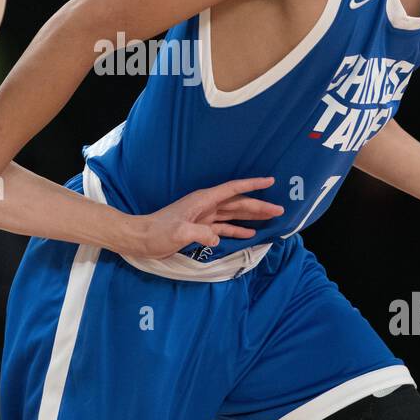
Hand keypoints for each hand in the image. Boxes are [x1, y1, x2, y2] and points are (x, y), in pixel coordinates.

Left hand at [117, 176, 282, 259]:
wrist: (139, 238)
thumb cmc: (156, 232)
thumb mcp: (177, 232)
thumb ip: (199, 233)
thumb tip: (217, 239)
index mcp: (202, 201)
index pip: (232, 189)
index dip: (251, 185)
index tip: (270, 180)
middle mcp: (206, 206)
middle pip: (237, 203)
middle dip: (259, 204)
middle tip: (280, 209)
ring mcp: (204, 217)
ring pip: (233, 215)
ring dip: (252, 216)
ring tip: (272, 219)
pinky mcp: (200, 230)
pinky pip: (224, 228)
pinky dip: (238, 229)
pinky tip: (250, 233)